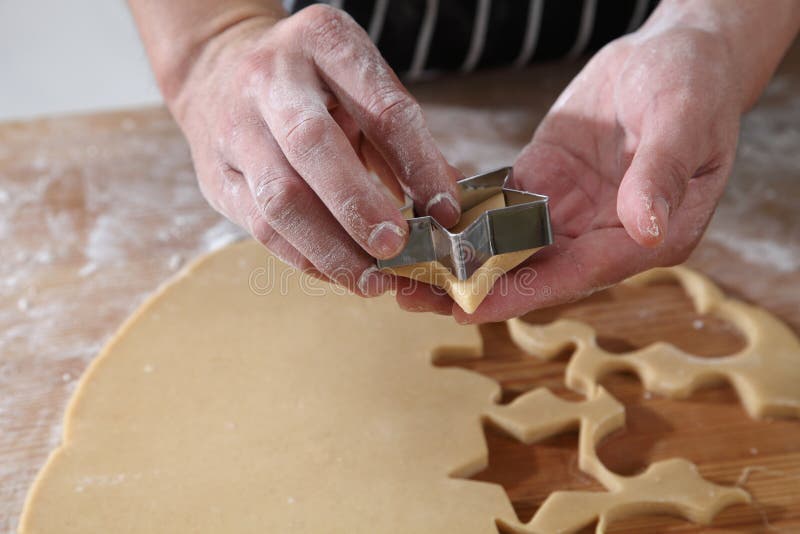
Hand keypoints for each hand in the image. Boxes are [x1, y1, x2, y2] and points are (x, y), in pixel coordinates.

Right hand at [168, 5, 460, 295]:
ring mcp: (235, 128)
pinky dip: (306, 258)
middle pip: (312, 145)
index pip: (380, 106)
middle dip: (359, 204)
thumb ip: (402, 140)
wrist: (216, 70)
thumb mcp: (358, 86)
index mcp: (322, 41)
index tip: (447, 211)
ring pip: (280, 198)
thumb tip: (448, 205)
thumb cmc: (308, 85)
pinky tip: (339, 272)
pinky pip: (261, 228)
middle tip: (397, 247)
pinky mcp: (217, 176)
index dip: (418, 164)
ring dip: (331, 248)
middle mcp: (271, 79)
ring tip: (372, 279)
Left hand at [398, 23, 743, 320]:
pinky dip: (463, 218)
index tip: (471, 307)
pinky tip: (423, 223)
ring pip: (507, 246)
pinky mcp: (542, 182)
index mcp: (644, 237)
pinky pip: (498, 207)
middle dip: (474, 286)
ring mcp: (568, 210)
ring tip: (405, 270)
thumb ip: (661, 176)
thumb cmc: (695, 86)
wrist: (675, 52)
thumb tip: (646, 229)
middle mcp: (601, 234)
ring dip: (459, 260)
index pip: (577, 274)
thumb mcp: (684, 125)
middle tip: (414, 296)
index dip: (523, 293)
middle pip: (532, 271)